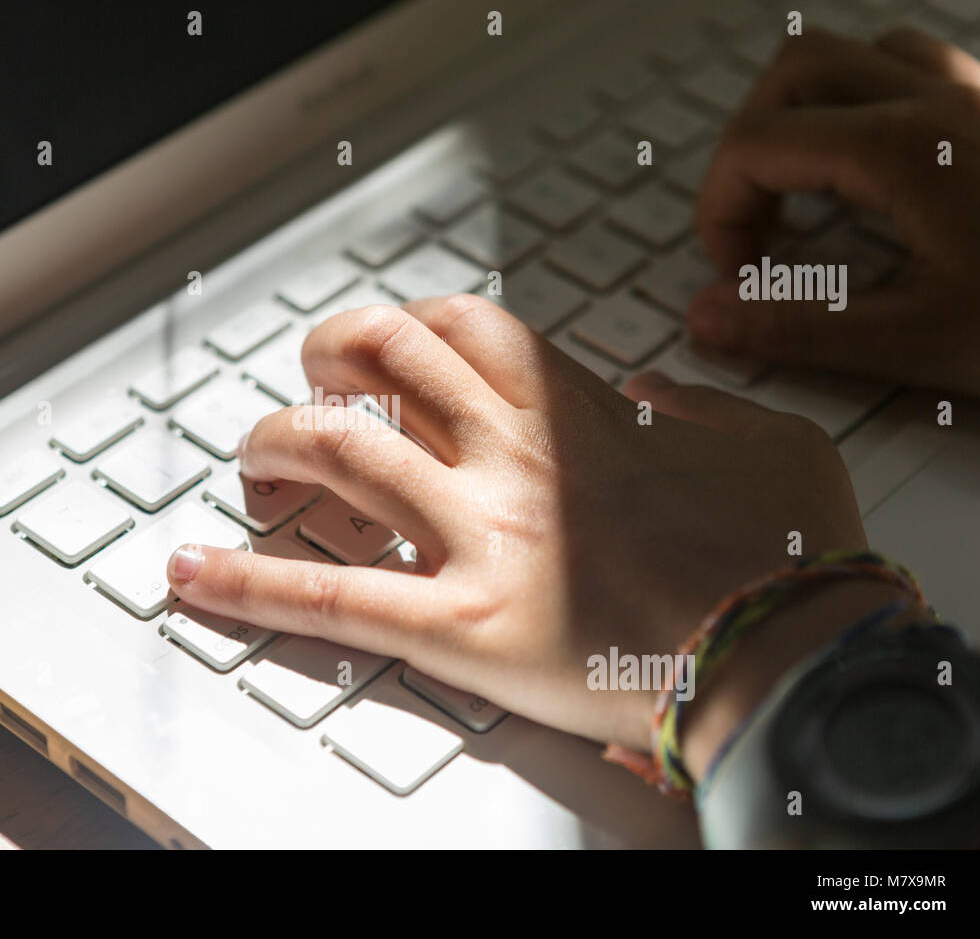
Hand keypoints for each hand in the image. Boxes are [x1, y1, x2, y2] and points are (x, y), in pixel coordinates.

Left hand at [167, 296, 867, 755]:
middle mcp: (514, 456)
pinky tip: (191, 577)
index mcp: (578, 411)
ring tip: (256, 455)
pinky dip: (250, 586)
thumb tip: (647, 392)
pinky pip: (332, 598)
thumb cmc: (783, 559)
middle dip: (328, 354)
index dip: (408, 325)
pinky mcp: (458, 626)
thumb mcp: (767, 442)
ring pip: (341, 452)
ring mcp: (479, 536)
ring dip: (278, 441)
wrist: (788, 655)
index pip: (463, 327)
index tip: (391, 345)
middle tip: (311, 377)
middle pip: (384, 361)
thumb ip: (696, 406)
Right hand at [688, 27, 979, 398]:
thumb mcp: (919, 341)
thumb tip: (705, 316)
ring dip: (806, 114)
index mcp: (903, 149)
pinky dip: (868, 102)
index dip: (719, 212)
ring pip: (857, 53)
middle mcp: (938, 100)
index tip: (735, 274)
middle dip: (749, 146)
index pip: (755, 146)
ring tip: (807, 191)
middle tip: (757, 226)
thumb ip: (798, 326)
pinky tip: (878, 172)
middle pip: (793, 72)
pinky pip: (917, 65)